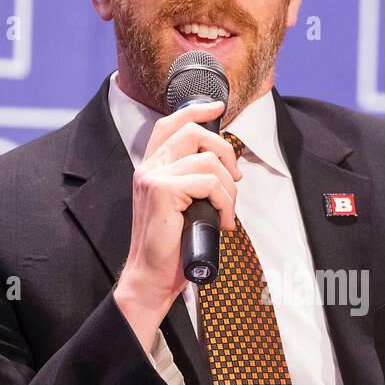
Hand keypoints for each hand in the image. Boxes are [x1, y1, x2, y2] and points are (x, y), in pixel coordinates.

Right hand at [114, 101, 242, 345]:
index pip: (171, 124)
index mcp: (152, 168)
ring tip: (226, 212)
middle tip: (235, 180)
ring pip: (208, 160)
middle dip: (225, 151)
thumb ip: (194, 183)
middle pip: (193, 132)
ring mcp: (153, 177)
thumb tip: (227, 168)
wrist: (152, 276)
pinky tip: (222, 222)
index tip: (217, 107)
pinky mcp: (163, 191)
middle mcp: (149, 167)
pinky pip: (210, 182)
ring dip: (229, 188)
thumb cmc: (170, 247)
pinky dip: (225, 202)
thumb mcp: (184, 206)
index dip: (196, 111)